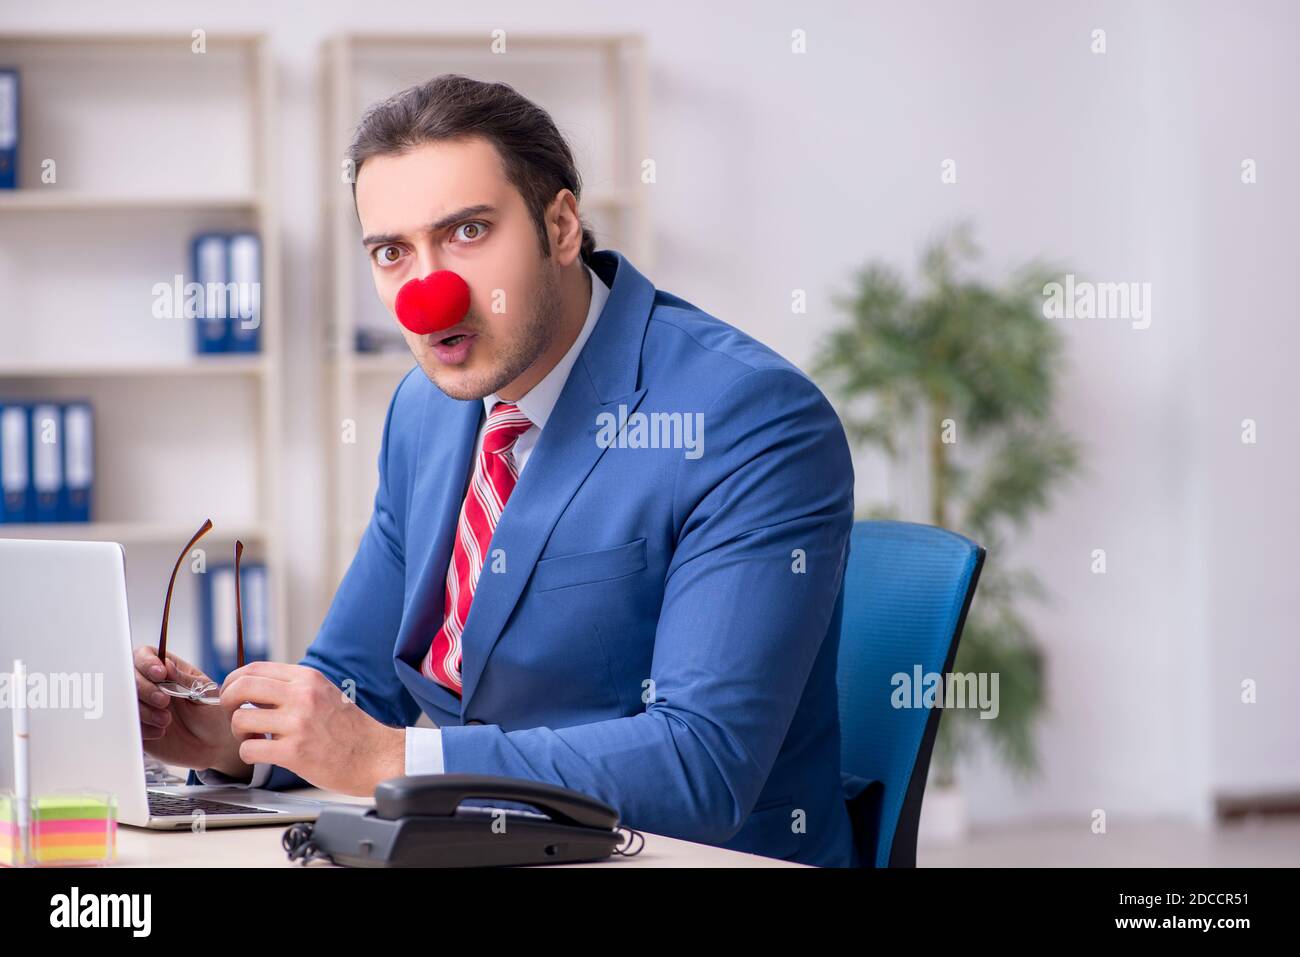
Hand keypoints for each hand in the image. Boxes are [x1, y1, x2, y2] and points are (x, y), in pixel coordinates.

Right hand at [134, 646, 247, 778]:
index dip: (147, 662)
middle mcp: (150, 685)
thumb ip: (185, 679)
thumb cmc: (212, 714)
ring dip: (144, 710)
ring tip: (166, 721)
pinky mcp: (136, 727)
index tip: (160, 675)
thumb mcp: (205, 693)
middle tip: (164, 701)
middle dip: (145, 688)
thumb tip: (166, 664)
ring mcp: (141, 706)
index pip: (145, 655)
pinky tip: (161, 733)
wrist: (212, 746)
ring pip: (125, 700)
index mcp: (167, 670)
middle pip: (129, 676)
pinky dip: (142, 728)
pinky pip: (126, 724)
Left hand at [219, 661, 405, 795]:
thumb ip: (292, 687)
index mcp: (307, 678)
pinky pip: (250, 750)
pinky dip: (248, 754)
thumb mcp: (323, 693)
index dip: (233, 681)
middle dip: (226, 701)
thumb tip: (253, 689)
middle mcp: (302, 696)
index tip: (232, 694)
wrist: (375, 755)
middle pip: (241, 687)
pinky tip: (263, 754)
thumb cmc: (349, 729)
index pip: (254, 668)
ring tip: (253, 738)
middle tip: (233, 715)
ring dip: (239, 732)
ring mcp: (298, 724)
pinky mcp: (294, 752)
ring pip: (241, 719)